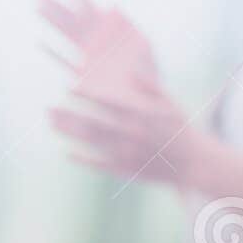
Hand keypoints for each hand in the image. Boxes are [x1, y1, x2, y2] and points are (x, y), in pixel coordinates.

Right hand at [38, 0, 158, 94]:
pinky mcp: (85, 75)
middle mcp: (97, 43)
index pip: (92, 11)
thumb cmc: (150, 72)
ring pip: (68, 36)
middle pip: (74, 21)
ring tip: (38, 7)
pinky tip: (41, 42)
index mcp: (112, 32)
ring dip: (53, 22)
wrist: (148, 98)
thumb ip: (127, 28)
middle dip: (58, 7)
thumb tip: (113, 5)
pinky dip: (54, 53)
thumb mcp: (143, 46)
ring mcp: (89, 58)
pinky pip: (66, 62)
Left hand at [49, 81, 211, 186]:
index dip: (88, 95)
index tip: (69, 88)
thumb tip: (130, 72)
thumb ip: (151, 87)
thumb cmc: (182, 130)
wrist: (194, 164)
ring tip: (52, 124)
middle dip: (69, 115)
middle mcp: (131, 135)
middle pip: (93, 123)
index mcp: (142, 116)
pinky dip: (82, 158)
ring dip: (69, 134)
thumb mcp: (171, 104)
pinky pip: (99, 164)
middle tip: (49, 108)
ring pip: (91, 143)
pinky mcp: (126, 170)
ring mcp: (127, 154)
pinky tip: (67, 152)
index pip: (109, 103)